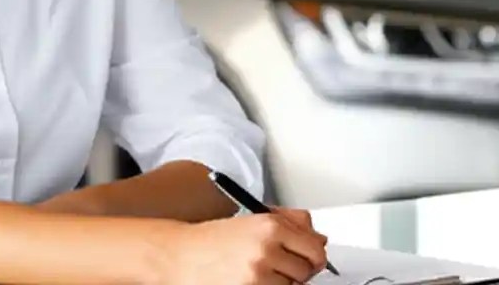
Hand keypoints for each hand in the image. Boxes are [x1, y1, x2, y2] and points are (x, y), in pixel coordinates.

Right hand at [159, 211, 329, 284]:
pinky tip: (255, 282)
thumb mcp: (253, 218)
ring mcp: (258, 274)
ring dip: (282, 283)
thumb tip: (319, 237)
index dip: (314, 257)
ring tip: (261, 274)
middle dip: (298, 271)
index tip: (309, 260)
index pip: (316, 248)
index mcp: (271, 225)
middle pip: (307, 270)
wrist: (179, 255)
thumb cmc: (212, 239)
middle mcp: (266, 248)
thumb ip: (291, 221)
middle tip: (281, 268)